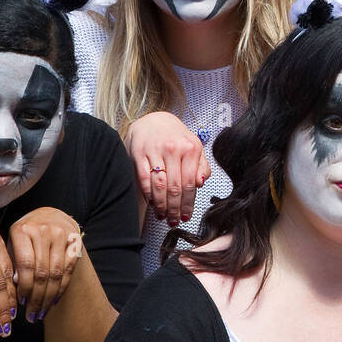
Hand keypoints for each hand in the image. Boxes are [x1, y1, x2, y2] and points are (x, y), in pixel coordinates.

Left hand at [8, 206, 82, 321]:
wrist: (49, 215)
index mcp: (22, 230)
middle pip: (41, 272)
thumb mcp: (13, 244)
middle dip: (36, 297)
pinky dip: (61, 288)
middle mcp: (43, 230)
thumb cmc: (26, 235)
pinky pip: (69, 270)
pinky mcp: (75, 240)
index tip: (21, 303)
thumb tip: (16, 289)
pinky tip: (53, 301)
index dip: (24, 287)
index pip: (25, 264)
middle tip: (31, 315)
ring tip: (41, 312)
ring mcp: (61, 234)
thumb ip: (12, 264)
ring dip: (48, 297)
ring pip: (56, 273)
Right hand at [123, 111, 208, 226]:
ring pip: (159, 186)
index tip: (187, 216)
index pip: (190, 183)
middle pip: (174, 187)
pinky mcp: (139, 153)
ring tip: (163, 215)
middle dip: (175, 208)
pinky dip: (148, 194)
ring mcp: (155, 151)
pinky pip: (144, 179)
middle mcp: (173, 149)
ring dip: (161, 205)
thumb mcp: (195, 147)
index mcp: (190, 148)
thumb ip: (201, 166)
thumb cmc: (176, 138)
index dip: (188, 203)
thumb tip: (201, 183)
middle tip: (174, 220)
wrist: (154, 120)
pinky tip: (152, 203)